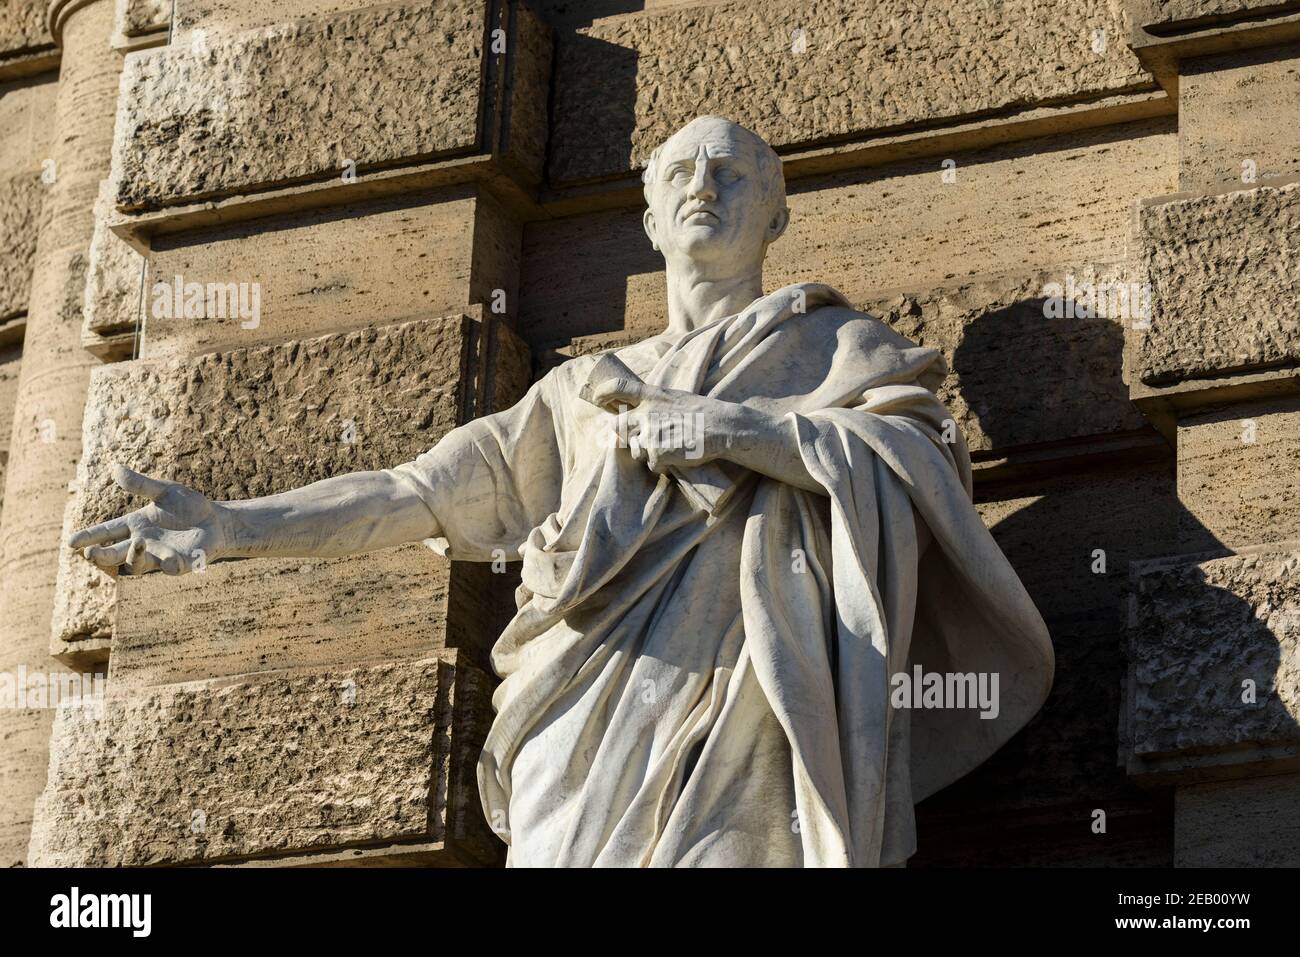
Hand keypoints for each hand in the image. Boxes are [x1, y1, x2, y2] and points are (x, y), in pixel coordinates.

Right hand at [69, 465, 229, 575]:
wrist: (218, 521)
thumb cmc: (189, 507)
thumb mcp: (165, 491)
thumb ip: (141, 484)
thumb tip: (114, 467)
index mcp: (136, 524)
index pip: (108, 531)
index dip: (90, 536)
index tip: (71, 542)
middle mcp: (144, 543)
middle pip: (116, 552)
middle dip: (102, 554)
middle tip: (89, 554)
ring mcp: (161, 555)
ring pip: (139, 564)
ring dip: (133, 557)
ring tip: (135, 543)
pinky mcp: (181, 563)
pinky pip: (171, 568)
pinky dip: (168, 565)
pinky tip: (167, 559)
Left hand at [588, 378, 768, 474]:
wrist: (720, 428)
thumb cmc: (703, 413)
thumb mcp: (676, 398)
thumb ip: (654, 404)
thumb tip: (637, 412)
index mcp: (652, 396)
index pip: (619, 387)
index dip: (604, 392)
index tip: (597, 398)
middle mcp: (646, 414)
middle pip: (618, 426)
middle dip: (621, 436)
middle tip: (637, 440)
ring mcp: (649, 434)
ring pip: (636, 450)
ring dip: (648, 453)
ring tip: (671, 447)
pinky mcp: (656, 453)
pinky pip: (652, 465)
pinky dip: (663, 465)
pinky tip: (678, 457)